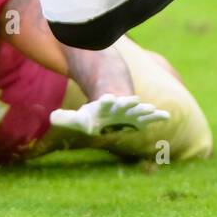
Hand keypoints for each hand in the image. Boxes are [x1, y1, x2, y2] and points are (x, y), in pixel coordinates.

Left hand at [49, 93, 169, 137]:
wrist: (112, 105)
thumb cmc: (96, 114)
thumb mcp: (80, 118)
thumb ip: (66, 118)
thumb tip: (52, 117)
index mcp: (104, 105)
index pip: (105, 101)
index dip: (107, 100)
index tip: (109, 97)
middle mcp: (119, 105)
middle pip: (124, 103)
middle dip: (129, 103)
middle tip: (134, 100)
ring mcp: (131, 110)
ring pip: (139, 108)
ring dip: (145, 109)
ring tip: (150, 109)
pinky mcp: (141, 116)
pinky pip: (150, 116)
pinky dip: (157, 116)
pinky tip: (165, 116)